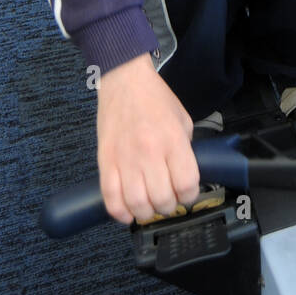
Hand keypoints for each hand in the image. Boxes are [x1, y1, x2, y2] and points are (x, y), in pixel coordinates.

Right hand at [96, 53, 199, 224]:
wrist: (125, 82)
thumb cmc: (156, 99)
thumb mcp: (183, 120)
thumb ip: (185, 149)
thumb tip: (184, 176)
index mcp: (173, 141)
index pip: (186, 185)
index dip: (189, 196)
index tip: (186, 194)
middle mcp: (150, 152)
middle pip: (162, 199)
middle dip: (169, 206)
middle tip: (167, 201)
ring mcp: (125, 159)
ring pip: (137, 204)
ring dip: (146, 213)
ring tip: (149, 207)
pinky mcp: (105, 161)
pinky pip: (111, 198)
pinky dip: (120, 213)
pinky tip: (128, 212)